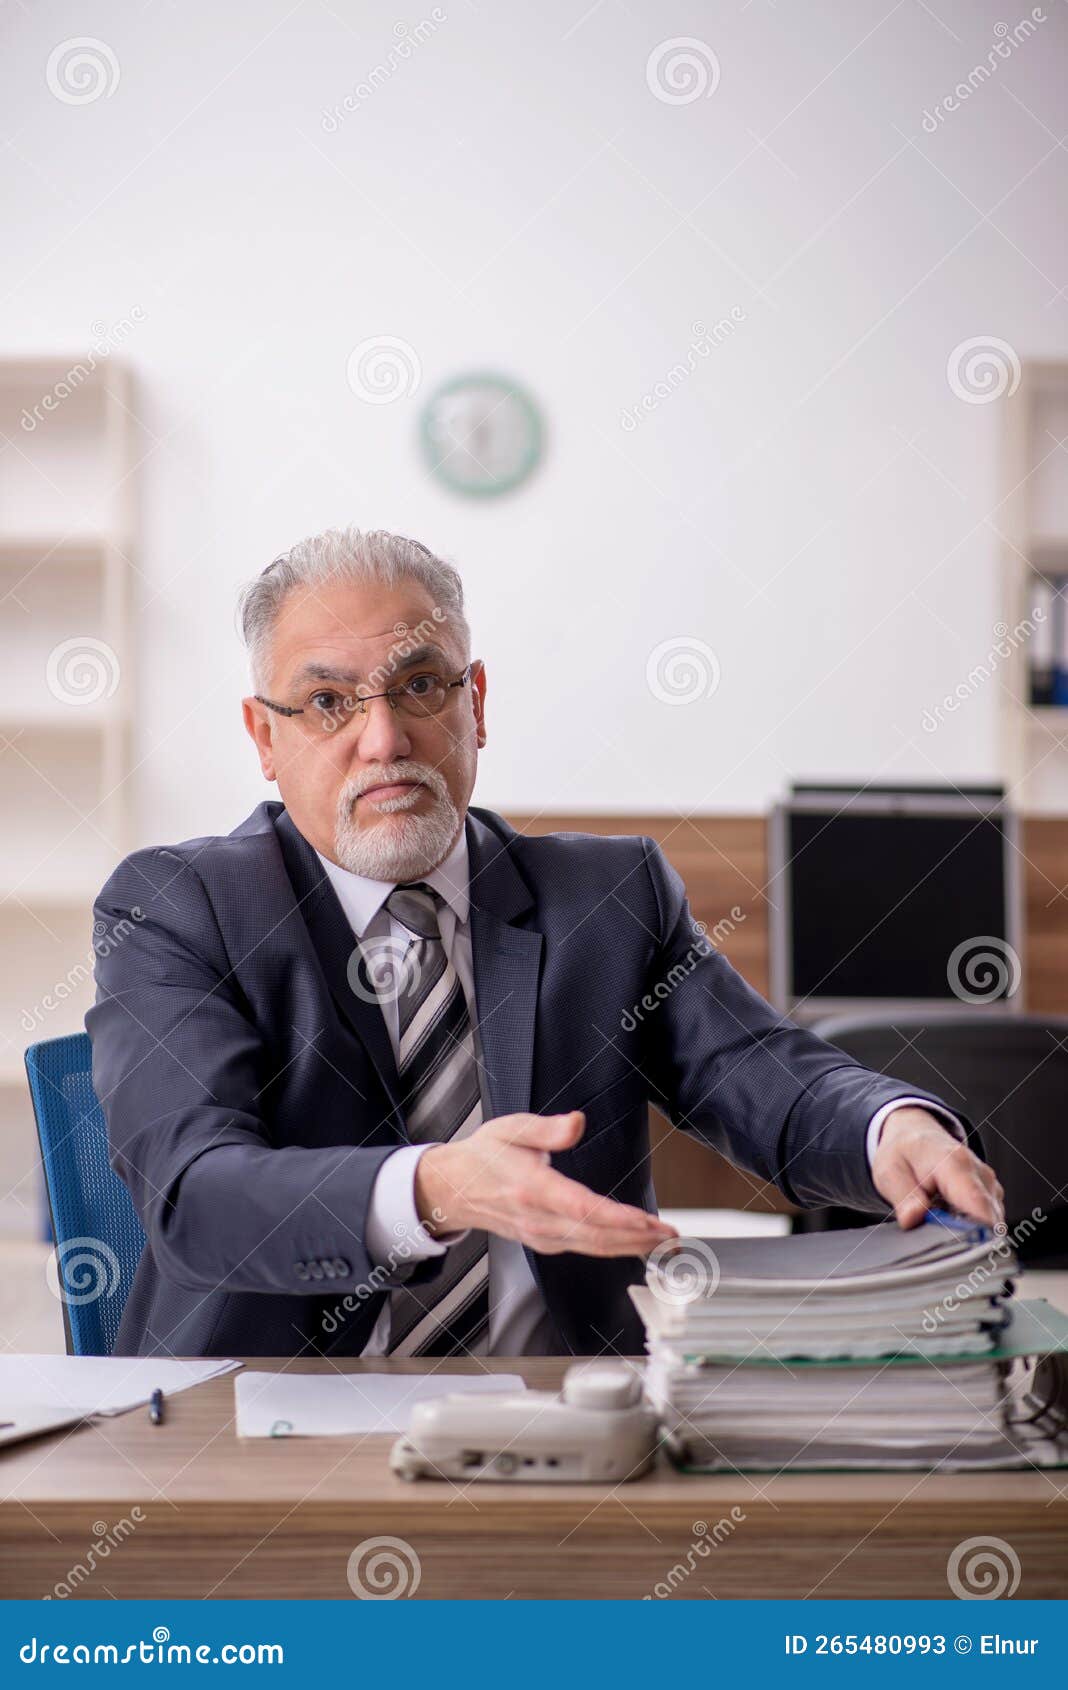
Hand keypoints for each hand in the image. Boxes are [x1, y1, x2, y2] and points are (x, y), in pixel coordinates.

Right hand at [414, 1109, 678, 1257]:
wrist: (453, 1189)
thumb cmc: (484, 1157)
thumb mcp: (510, 1129)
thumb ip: (546, 1128)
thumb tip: (578, 1122)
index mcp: (530, 1188)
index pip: (581, 1209)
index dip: (618, 1219)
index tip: (648, 1220)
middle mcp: (537, 1219)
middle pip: (595, 1235)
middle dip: (637, 1237)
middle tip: (670, 1234)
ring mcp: (541, 1236)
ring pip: (593, 1247)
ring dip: (631, 1246)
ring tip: (663, 1241)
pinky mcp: (545, 1242)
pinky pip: (585, 1248)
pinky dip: (613, 1248)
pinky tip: (634, 1243)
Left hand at [871, 1105, 1003, 1229]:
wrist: (915, 1135)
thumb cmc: (904, 1153)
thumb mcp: (890, 1173)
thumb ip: (904, 1198)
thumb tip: (913, 1219)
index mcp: (954, 1163)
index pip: (977, 1203)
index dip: (977, 1232)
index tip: (965, 1250)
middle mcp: (979, 1173)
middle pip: (989, 1219)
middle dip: (968, 1238)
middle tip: (938, 1238)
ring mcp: (989, 1185)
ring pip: (990, 1224)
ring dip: (968, 1232)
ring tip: (940, 1219)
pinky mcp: (991, 1196)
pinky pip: (987, 1221)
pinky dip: (970, 1227)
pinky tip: (950, 1218)